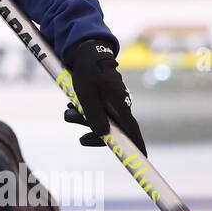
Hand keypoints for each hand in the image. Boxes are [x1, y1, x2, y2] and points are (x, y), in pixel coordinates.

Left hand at [63, 37, 147, 156]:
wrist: (87, 52)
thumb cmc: (88, 72)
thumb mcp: (86, 95)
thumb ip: (94, 115)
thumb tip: (104, 134)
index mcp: (120, 104)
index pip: (132, 129)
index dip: (137, 145)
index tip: (142, 158)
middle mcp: (120, 105)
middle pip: (112, 129)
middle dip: (94, 132)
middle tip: (80, 137)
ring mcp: (113, 101)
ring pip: (101, 119)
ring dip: (84, 119)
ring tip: (69, 112)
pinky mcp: (105, 97)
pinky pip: (96, 110)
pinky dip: (84, 111)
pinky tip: (72, 106)